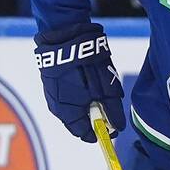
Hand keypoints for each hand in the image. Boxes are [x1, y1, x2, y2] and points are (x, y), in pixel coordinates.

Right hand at [33, 24, 124, 141]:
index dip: (100, 132)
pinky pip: (67, 96)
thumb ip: (112, 110)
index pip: (84, 134)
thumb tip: (117, 127)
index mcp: (68, 113)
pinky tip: (86, 80)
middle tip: (107, 103)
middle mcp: (56, 107)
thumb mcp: (106, 89)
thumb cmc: (87, 64)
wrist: (65, 35)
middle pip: (78, 122)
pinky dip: (78, 94)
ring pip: (73, 108)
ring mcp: (51, 94)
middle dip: (94, 116)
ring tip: (97, 88)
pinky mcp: (51, 83)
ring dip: (86, 104)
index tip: (112, 127)